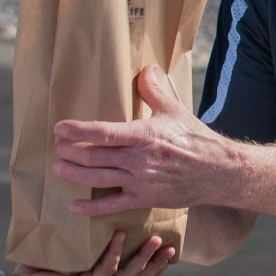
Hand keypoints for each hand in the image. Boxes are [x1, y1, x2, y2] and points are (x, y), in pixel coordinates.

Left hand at [9, 231, 176, 275]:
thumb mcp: (66, 259)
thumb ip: (78, 245)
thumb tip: (82, 215)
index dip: (153, 272)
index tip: (167, 255)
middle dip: (158, 265)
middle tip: (172, 248)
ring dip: (145, 258)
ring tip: (157, 241)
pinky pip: (107, 269)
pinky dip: (116, 252)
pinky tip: (120, 235)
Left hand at [53, 66, 246, 215]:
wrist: (219, 172)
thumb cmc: (197, 139)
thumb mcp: (175, 110)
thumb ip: (154, 90)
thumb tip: (146, 68)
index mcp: (144, 135)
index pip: (104, 132)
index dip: (78, 131)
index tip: (59, 128)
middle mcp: (139, 159)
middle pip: (94, 156)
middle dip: (70, 151)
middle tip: (57, 146)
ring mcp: (140, 181)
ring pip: (98, 178)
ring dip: (74, 173)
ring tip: (57, 167)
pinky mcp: (144, 199)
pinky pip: (112, 205)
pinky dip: (90, 208)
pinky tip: (73, 206)